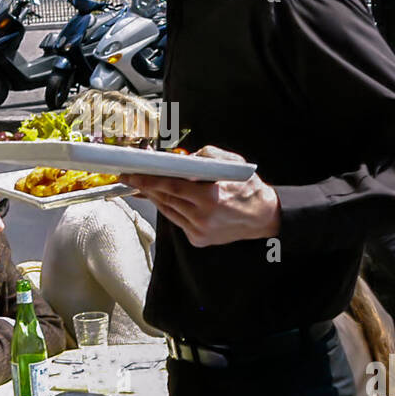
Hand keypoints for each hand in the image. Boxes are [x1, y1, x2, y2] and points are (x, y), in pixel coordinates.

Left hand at [120, 145, 280, 247]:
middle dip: (145, 188)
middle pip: (165, 199)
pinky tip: (161, 198)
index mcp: (210, 198)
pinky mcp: (199, 239)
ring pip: (168, 211)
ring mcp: (200, 231)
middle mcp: (203, 217)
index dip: (148, 181)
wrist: (264, 217)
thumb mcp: (232, 163)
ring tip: (142, 186)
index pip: (171, 187)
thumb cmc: (248, 188)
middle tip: (129, 177)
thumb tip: (183, 158)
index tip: (131, 175)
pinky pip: (176, 220)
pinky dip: (168, 208)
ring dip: (154, 198)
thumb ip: (206, 156)